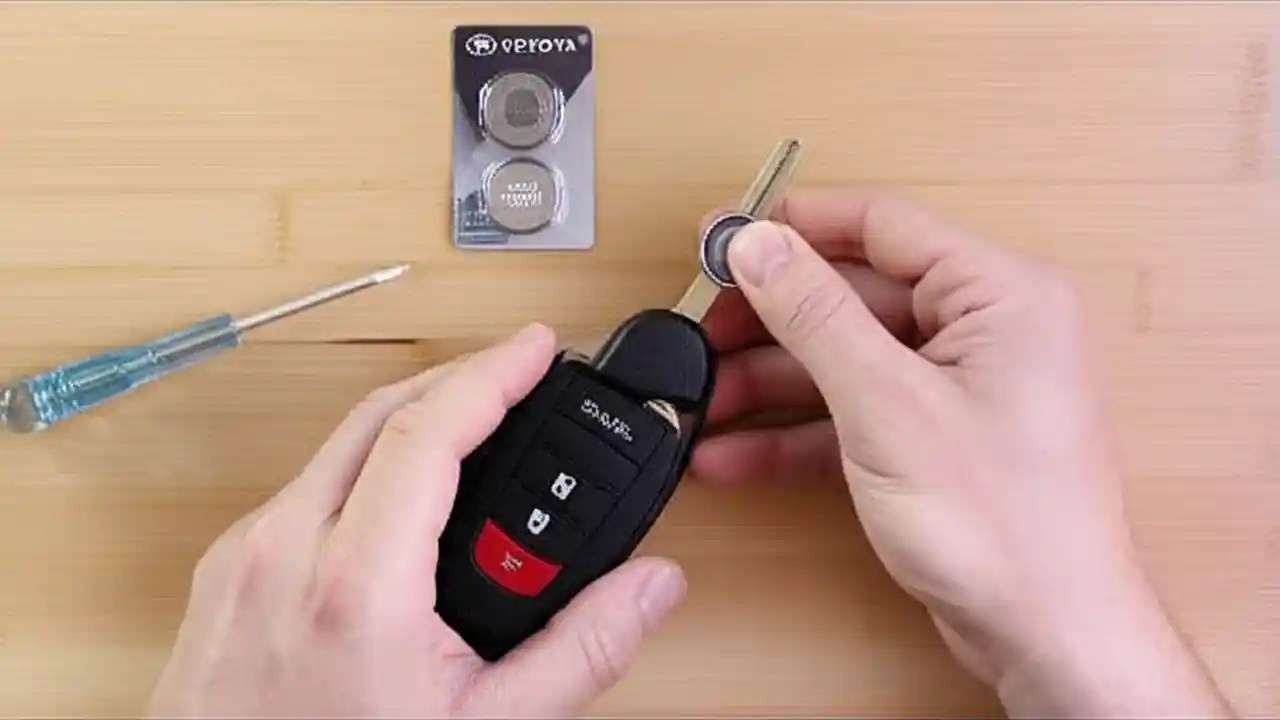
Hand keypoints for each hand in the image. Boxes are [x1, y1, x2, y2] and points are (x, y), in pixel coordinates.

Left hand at [148, 324, 685, 717]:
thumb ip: (580, 651)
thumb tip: (649, 585)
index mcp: (355, 585)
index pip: (430, 430)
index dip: (493, 373)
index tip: (535, 347)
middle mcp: (282, 551)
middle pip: (378, 415)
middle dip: (458, 381)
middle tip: (516, 378)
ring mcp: (241, 557)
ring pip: (335, 446)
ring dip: (408, 424)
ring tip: (471, 433)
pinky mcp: (221, 572)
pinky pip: (301, 487)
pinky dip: (361, 469)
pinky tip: (400, 498)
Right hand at [693, 189, 1231, 717]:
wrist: (1048, 637)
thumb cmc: (1004, 525)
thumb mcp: (887, 403)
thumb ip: (816, 314)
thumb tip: (757, 243)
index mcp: (1002, 294)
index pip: (883, 226)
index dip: (796, 227)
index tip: (725, 236)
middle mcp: (990, 330)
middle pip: (856, 296)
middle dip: (771, 320)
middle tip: (701, 328)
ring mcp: (964, 388)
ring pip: (849, 359)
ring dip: (772, 382)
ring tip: (700, 399)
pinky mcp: (940, 438)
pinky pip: (858, 413)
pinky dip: (799, 432)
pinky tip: (733, 455)